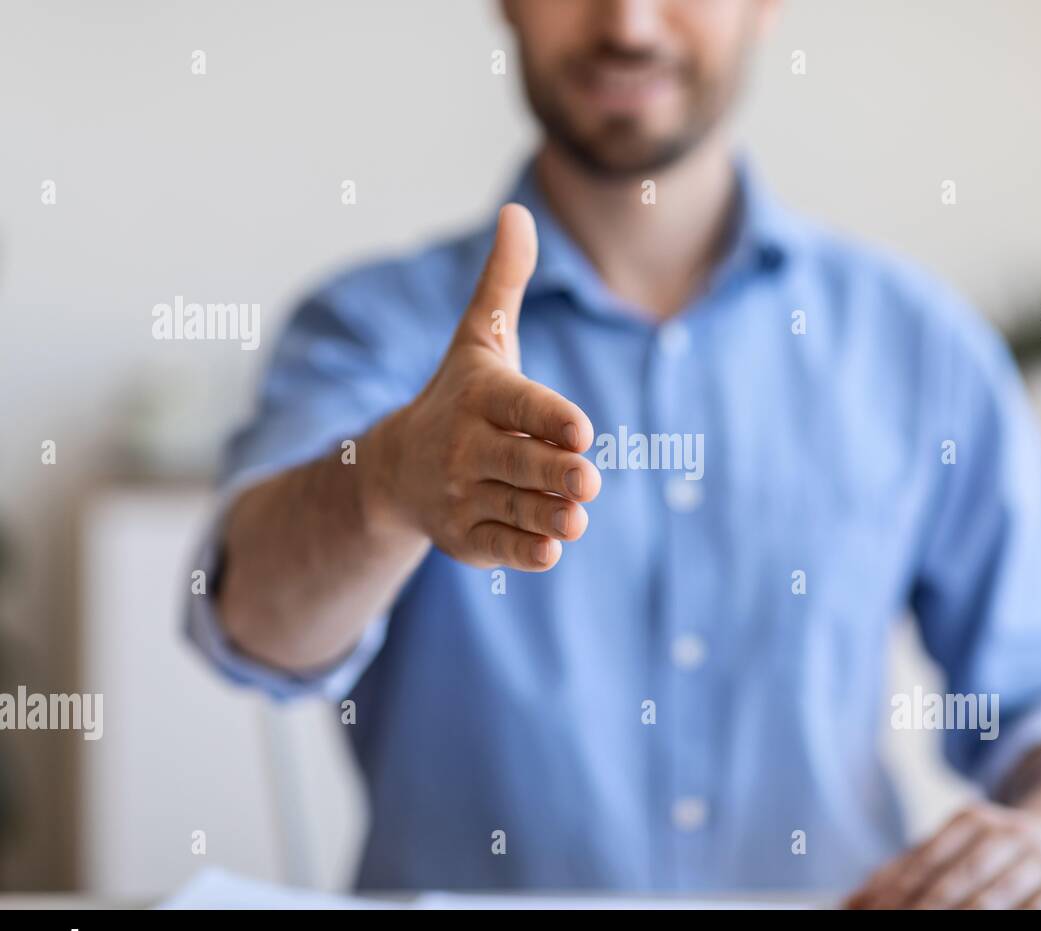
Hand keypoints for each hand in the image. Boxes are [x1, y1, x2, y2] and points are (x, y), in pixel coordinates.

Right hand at [366, 203, 599, 570]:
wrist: (393, 469)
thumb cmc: (457, 395)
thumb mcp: (478, 339)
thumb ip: (502, 282)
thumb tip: (517, 210)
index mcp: (482, 397)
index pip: (520, 406)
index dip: (549, 418)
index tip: (580, 430)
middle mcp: (467, 447)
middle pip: (520, 461)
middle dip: (554, 471)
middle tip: (588, 480)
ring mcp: (462, 495)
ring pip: (515, 506)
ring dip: (547, 514)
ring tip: (576, 517)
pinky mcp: (463, 537)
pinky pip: (498, 545)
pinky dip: (522, 550)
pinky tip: (550, 550)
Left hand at [844, 800, 1040, 908]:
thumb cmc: (1002, 849)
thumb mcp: (961, 844)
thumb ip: (909, 869)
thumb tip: (851, 902)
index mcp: (971, 820)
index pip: (923, 862)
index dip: (892, 893)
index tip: (868, 914)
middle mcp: (1006, 833)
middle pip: (956, 881)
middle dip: (921, 911)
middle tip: (893, 927)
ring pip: (994, 898)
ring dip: (960, 920)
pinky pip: (1039, 909)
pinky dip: (1014, 920)